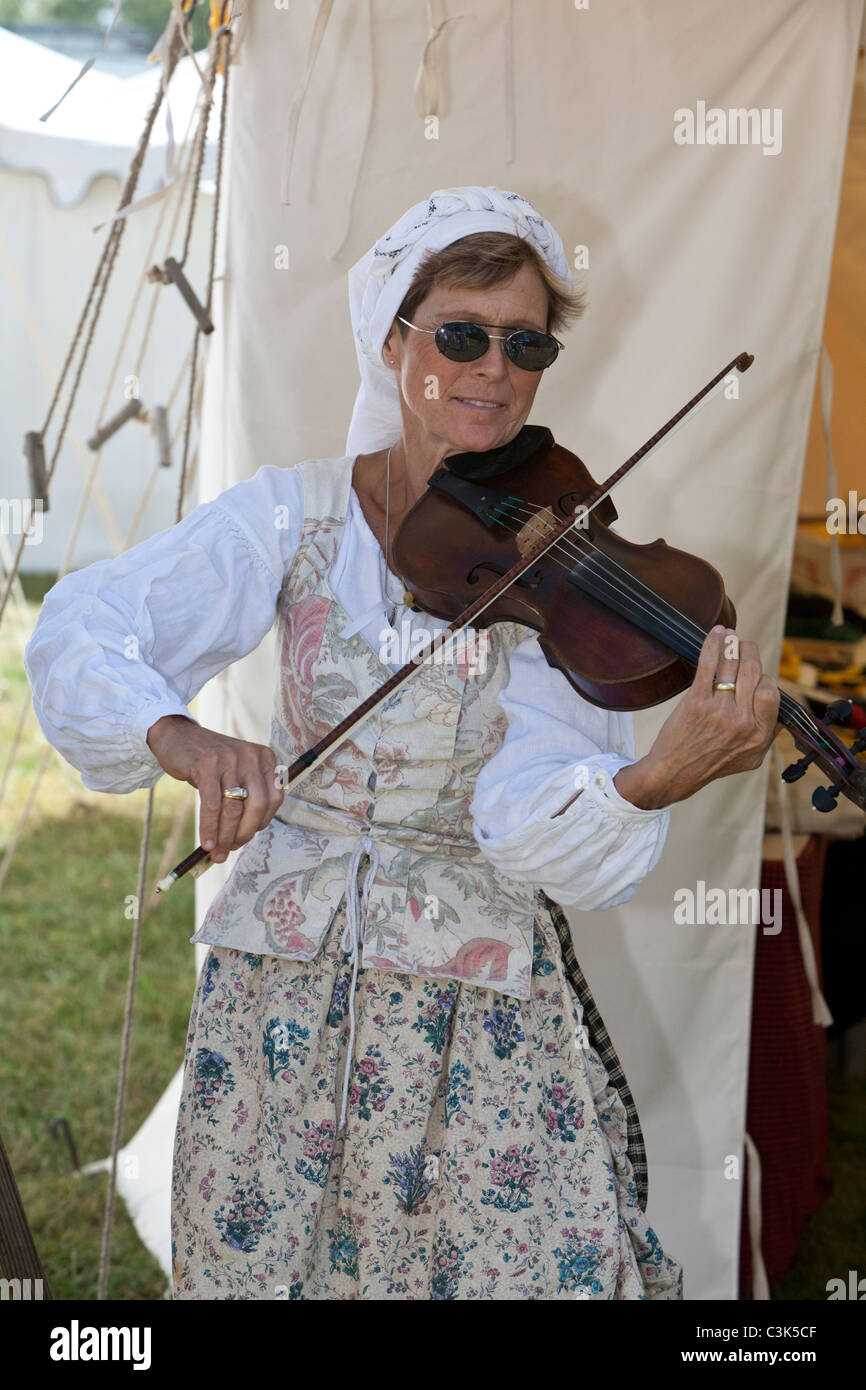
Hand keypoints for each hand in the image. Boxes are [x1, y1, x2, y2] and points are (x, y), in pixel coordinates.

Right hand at [146, 714, 283, 861]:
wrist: (178, 737)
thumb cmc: (209, 763)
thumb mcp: (236, 773)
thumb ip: (246, 798)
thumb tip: (242, 838)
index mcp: (264, 759)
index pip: (274, 799)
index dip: (261, 823)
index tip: (245, 837)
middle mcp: (251, 756)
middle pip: (257, 805)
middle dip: (244, 833)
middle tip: (229, 849)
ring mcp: (230, 759)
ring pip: (233, 808)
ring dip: (225, 835)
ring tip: (216, 852)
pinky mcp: (207, 764)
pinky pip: (212, 804)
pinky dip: (210, 827)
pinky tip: (206, 842)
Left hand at [613, 626, 779, 808]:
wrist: (675, 772)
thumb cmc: (712, 763)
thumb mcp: (750, 758)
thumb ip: (768, 734)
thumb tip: (780, 710)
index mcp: (759, 735)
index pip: (771, 692)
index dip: (763, 678)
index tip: (754, 673)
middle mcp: (742, 723)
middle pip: (753, 672)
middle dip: (750, 651)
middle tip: (744, 644)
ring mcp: (719, 711)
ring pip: (732, 665)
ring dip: (733, 644)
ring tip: (730, 635)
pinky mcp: (696, 702)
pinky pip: (709, 664)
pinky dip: (714, 643)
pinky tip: (717, 632)